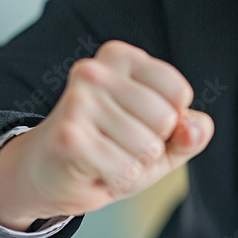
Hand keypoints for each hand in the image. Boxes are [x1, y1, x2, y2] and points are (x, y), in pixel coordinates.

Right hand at [0, 40, 213, 230]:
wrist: (44, 175)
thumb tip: (192, 130)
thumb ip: (190, 133)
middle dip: (152, 145)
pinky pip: (126, 168)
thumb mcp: (162, 139)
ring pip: (147, 147)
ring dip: (133, 164)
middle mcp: (96, 71)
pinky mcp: (69, 136)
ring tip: (107, 156)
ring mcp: (79, 101)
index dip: (171, 121)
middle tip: (120, 143)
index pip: (179, 93)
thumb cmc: (110, 148)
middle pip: (166, 119)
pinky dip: (118, 179)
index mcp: (121, 58)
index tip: (141, 122)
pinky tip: (96, 170)